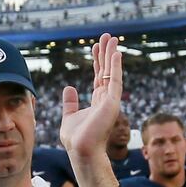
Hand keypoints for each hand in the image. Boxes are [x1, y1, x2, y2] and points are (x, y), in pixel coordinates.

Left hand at [60, 34, 121, 162]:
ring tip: (112, 38)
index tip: (95, 46)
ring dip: (112, 55)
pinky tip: (116, 53)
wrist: (81, 150)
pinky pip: (115, 80)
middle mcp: (105, 99)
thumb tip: (69, 87)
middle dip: (106, 53)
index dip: (98, 61)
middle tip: (107, 36)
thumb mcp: (69, 117)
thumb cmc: (76, 139)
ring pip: (112, 72)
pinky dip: (116, 66)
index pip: (99, 76)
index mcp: (97, 102)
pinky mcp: (112, 102)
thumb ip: (70, 103)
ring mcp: (110, 100)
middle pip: (107, 71)